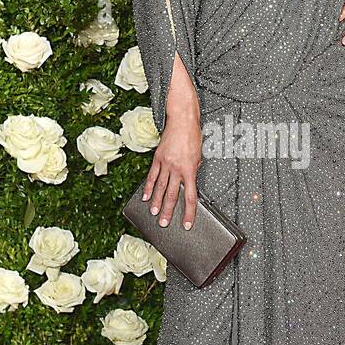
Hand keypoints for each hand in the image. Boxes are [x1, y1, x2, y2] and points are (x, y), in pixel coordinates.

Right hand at [142, 109, 201, 229]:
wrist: (182, 120)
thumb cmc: (193, 137)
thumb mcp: (199, 156)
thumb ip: (193, 171)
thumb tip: (188, 182)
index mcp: (189, 170)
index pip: (190, 197)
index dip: (188, 212)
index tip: (186, 223)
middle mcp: (176, 168)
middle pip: (171, 195)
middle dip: (168, 211)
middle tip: (164, 223)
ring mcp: (165, 164)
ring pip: (160, 187)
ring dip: (156, 202)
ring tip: (154, 214)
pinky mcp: (157, 158)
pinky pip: (152, 176)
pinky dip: (148, 187)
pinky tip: (145, 196)